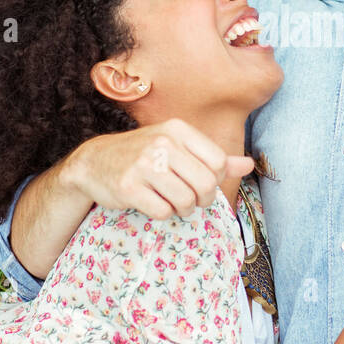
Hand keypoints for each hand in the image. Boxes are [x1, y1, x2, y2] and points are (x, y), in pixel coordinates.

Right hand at [61, 117, 252, 218]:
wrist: (95, 162)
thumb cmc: (144, 155)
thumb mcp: (178, 147)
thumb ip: (213, 157)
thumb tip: (249, 164)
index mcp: (178, 129)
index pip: (218, 162)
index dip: (216, 180)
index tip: (202, 184)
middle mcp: (162, 143)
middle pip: (206, 184)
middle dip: (202, 199)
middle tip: (191, 200)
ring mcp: (143, 164)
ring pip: (185, 200)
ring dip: (182, 209)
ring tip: (172, 202)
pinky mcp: (128, 187)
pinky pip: (162, 211)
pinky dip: (162, 213)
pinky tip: (153, 203)